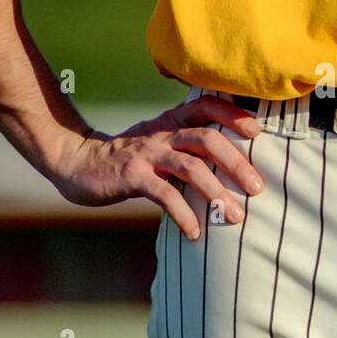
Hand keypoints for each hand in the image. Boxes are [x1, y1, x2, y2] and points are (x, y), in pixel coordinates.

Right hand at [48, 95, 264, 238]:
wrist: (79, 163)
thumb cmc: (131, 156)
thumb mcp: (161, 141)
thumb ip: (190, 144)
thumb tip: (235, 161)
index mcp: (172, 120)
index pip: (207, 105)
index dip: (233, 113)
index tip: (257, 131)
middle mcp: (163, 133)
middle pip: (207, 139)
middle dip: (236, 163)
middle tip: (257, 187)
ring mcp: (147, 154)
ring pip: (191, 167)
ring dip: (217, 192)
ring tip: (234, 216)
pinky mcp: (132, 176)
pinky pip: (164, 195)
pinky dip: (183, 215)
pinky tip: (196, 232)